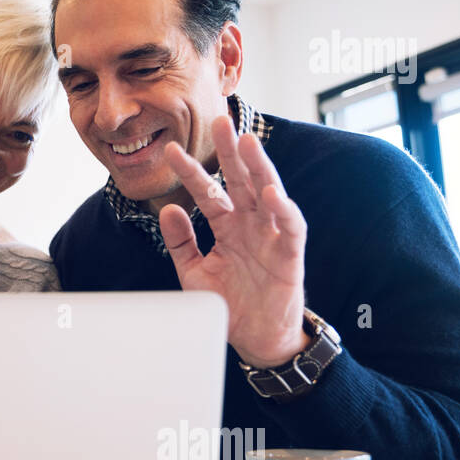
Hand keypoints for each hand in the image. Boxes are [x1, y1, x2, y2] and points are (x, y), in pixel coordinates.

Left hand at [160, 115, 307, 367]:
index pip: (208, 192)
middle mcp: (250, 224)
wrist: (256, 339)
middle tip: (219, 120)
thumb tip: (168, 208)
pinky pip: (290, 227)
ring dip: (259, 168)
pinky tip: (271, 193)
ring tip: (248, 142)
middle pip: (240, 180)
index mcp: (227, 226)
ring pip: (267, 193)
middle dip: (230, 151)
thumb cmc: (229, 304)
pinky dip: (282, 209)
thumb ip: (181, 242)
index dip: (191, 172)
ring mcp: (272, 236)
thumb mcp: (194, 272)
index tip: (171, 150)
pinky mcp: (291, 255)